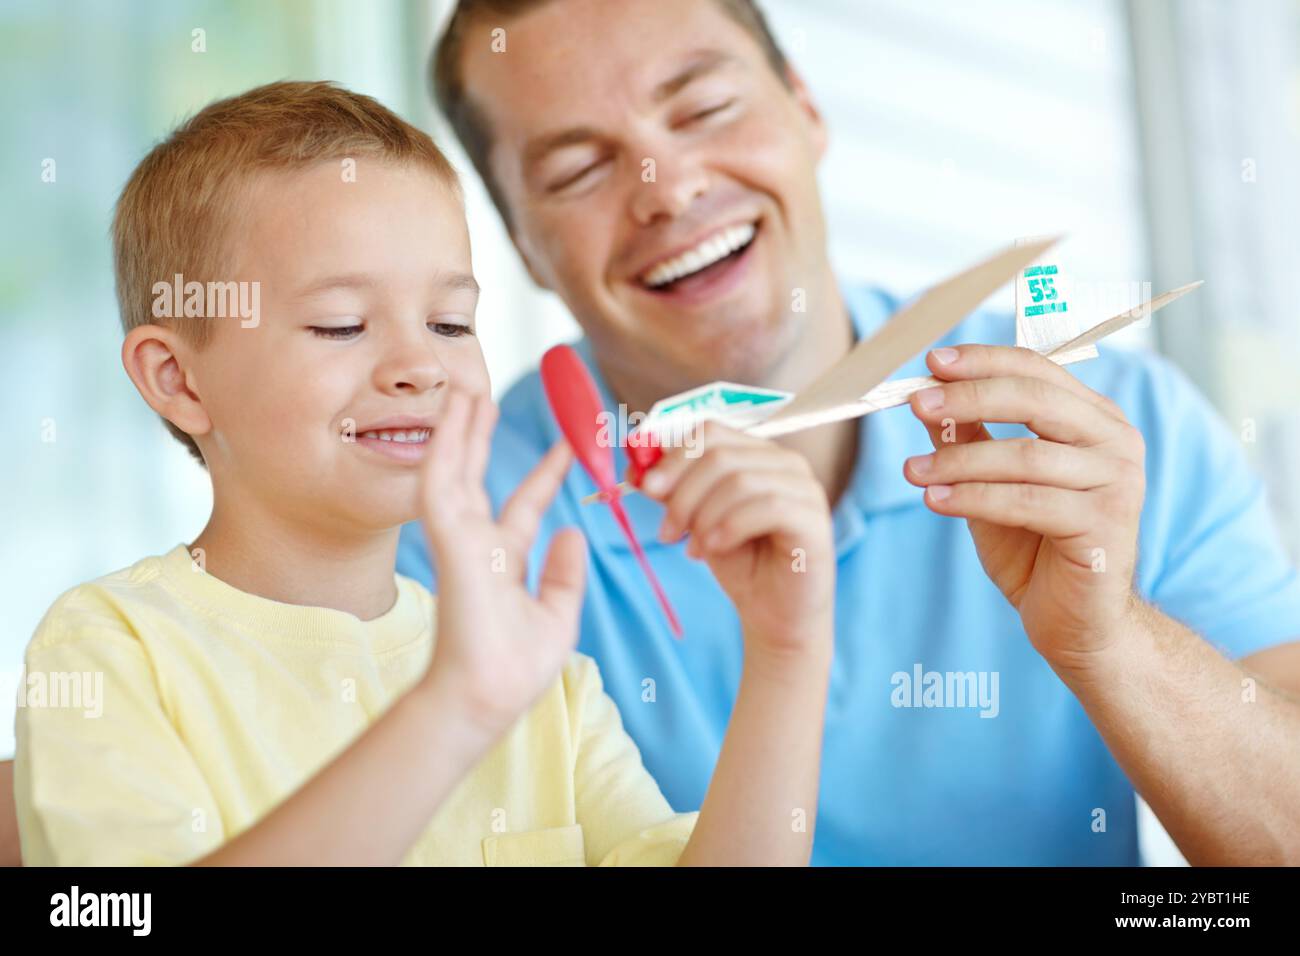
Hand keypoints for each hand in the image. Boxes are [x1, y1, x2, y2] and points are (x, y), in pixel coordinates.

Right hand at [419, 389, 586, 738]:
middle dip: (482, 436)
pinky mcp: (447, 542)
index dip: (546, 474)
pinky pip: (441, 486)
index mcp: (503, 561)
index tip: (569, 446)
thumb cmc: (517, 667)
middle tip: (490, 395)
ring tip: (468, 389)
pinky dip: (446, 450)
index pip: (524, 505)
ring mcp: (459, 541)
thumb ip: (564, 574)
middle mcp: (478, 545)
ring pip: (454, 471)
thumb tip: (575, 533)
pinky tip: (454, 418)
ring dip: (460, 430)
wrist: (489, 696)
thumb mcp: (558, 615)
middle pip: (477, 476)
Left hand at [639, 421, 834, 656]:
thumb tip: (636, 466)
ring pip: (740, 481)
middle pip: (720, 455)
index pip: (711, 432)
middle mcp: (785, 462)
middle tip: (666, 531)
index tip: (645, 489)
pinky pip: (767, 507)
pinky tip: (714, 549)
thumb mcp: (696, 519)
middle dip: (683, 494)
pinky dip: (730, 527)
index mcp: (757, 453)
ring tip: (693, 549)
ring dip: (704, 517)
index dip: (673, 457)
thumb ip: (672, 489)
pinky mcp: (814, 519)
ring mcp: (805, 488)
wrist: (774, 614)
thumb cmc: (740, 561)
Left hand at [905, 344, 1144, 672]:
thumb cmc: (1036, 548)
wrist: (1078, 622)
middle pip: (1034, 400)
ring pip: (1024, 455)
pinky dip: (974, 498)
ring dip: (959, 460)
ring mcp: (1118, 482)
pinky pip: (1026, 501)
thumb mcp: (993, 482)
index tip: (932, 362)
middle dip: (968, 398)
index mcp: (1094, 419)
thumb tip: (927, 398)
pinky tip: (935, 501)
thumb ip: (970, 438)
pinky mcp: (1105, 525)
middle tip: (916, 404)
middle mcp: (1116, 442)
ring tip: (912, 471)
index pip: (1037, 370)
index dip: (983, 361)